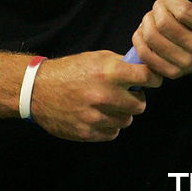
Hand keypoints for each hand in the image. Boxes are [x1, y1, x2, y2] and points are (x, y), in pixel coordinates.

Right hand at [29, 51, 161, 141]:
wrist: (37, 89)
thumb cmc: (70, 70)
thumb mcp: (96, 57)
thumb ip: (121, 64)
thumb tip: (144, 69)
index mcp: (109, 72)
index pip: (146, 77)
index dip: (154, 78)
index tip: (153, 80)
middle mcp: (104, 95)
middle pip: (141, 105)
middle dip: (136, 99)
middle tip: (126, 94)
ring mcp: (95, 116)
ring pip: (127, 121)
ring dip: (122, 114)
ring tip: (109, 105)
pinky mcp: (87, 132)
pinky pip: (112, 133)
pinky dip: (109, 125)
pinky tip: (99, 115)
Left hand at [130, 0, 191, 79]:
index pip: (184, 12)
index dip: (170, 1)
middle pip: (163, 25)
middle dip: (155, 10)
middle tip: (158, 7)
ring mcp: (187, 64)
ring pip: (152, 38)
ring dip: (145, 22)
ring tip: (151, 18)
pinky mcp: (172, 73)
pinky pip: (145, 54)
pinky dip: (139, 39)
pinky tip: (144, 32)